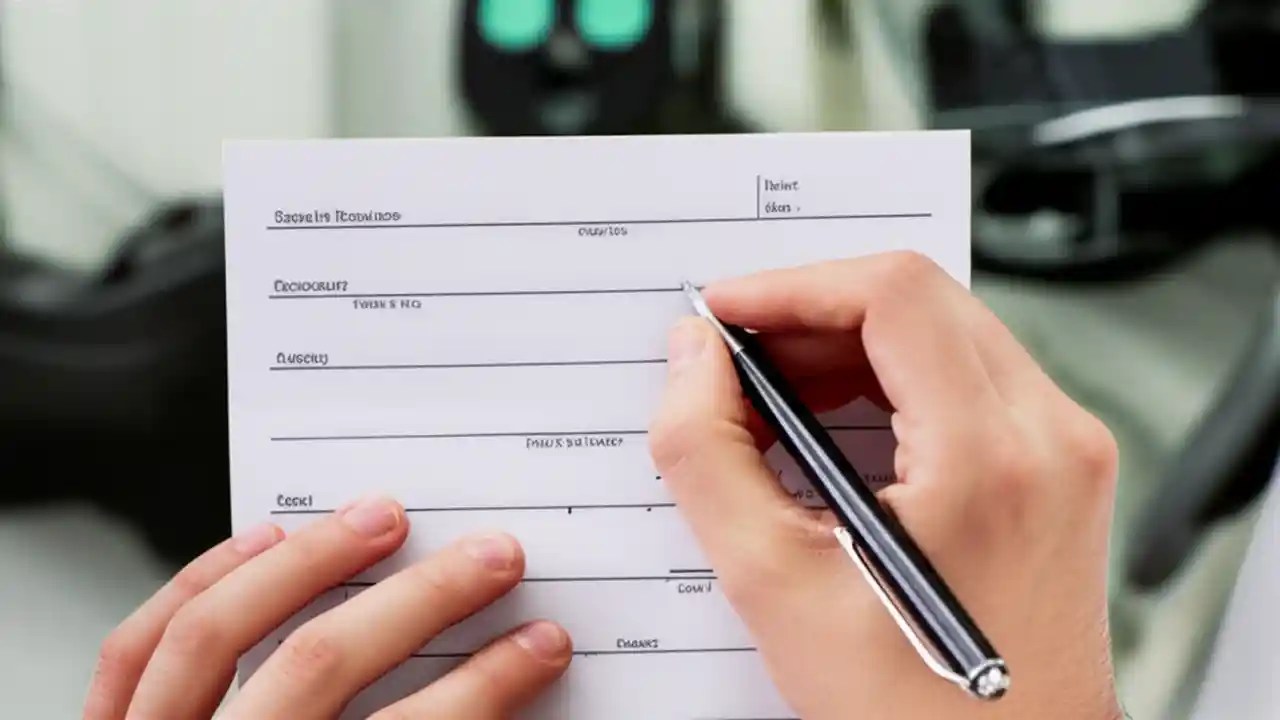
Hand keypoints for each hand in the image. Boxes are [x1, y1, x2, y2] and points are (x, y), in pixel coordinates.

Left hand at [83, 497, 570, 718]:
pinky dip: (202, 578)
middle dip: (421, 600)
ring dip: (310, 563)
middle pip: (318, 667)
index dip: (486, 687)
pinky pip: (138, 644)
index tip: (539, 646)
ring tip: (382, 517)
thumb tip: (497, 715)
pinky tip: (263, 538)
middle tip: (492, 559)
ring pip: (217, 634)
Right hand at [649, 252, 1123, 719]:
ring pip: (945, 331)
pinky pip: (971, 377)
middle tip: (739, 361)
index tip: (727, 314)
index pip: (891, 296)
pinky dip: (893, 381)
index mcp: (990, 457)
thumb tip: (691, 362)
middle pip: (919, 302)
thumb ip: (709, 455)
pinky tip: (836, 427)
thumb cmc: (911, 714)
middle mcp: (1050, 436)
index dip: (792, 287)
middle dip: (813, 316)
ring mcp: (1067, 449)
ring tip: (778, 399)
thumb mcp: (774, 585)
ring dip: (851, 346)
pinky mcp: (1062, 466)